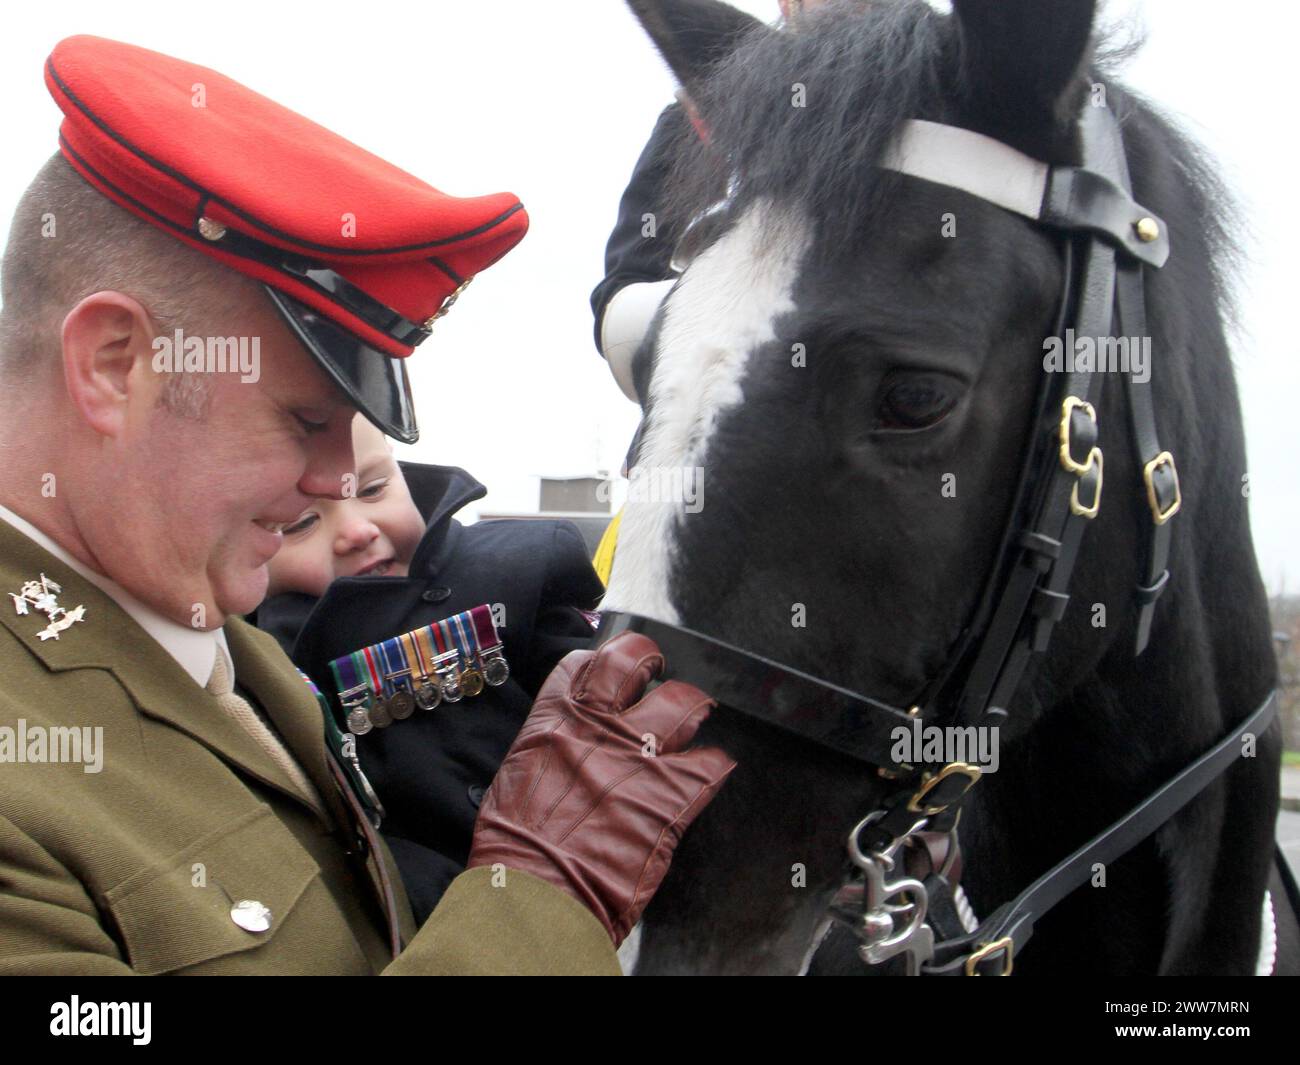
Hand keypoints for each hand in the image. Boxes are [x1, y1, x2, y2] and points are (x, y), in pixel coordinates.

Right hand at [468, 631, 734, 943]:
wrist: (535, 896)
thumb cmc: (515, 851)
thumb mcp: (516, 782)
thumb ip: (547, 755)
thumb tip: (562, 756)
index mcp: (554, 724)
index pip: (581, 666)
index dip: (599, 660)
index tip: (608, 664)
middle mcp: (598, 729)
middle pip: (633, 663)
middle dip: (649, 658)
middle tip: (658, 667)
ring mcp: (638, 759)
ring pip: (683, 703)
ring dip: (692, 707)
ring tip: (698, 712)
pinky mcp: (671, 798)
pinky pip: (711, 765)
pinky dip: (716, 766)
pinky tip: (715, 769)